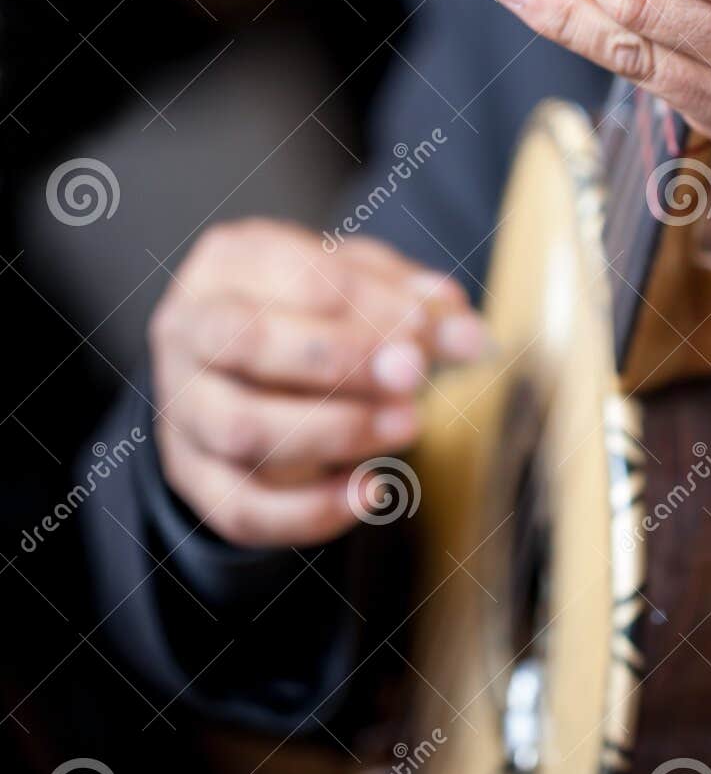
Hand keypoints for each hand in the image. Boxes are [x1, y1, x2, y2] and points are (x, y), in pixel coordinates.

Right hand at [150, 219, 485, 547]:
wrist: (242, 370)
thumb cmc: (310, 313)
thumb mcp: (361, 286)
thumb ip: (413, 303)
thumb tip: (467, 333)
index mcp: (228, 263)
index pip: (296, 274)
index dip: (369, 303)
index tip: (429, 329)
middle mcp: (186, 330)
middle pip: (247, 342)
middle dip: (341, 360)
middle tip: (412, 374)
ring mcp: (181, 407)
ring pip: (242, 429)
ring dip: (334, 431)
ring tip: (406, 426)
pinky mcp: (192, 477)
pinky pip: (243, 507)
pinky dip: (311, 510)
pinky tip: (371, 492)